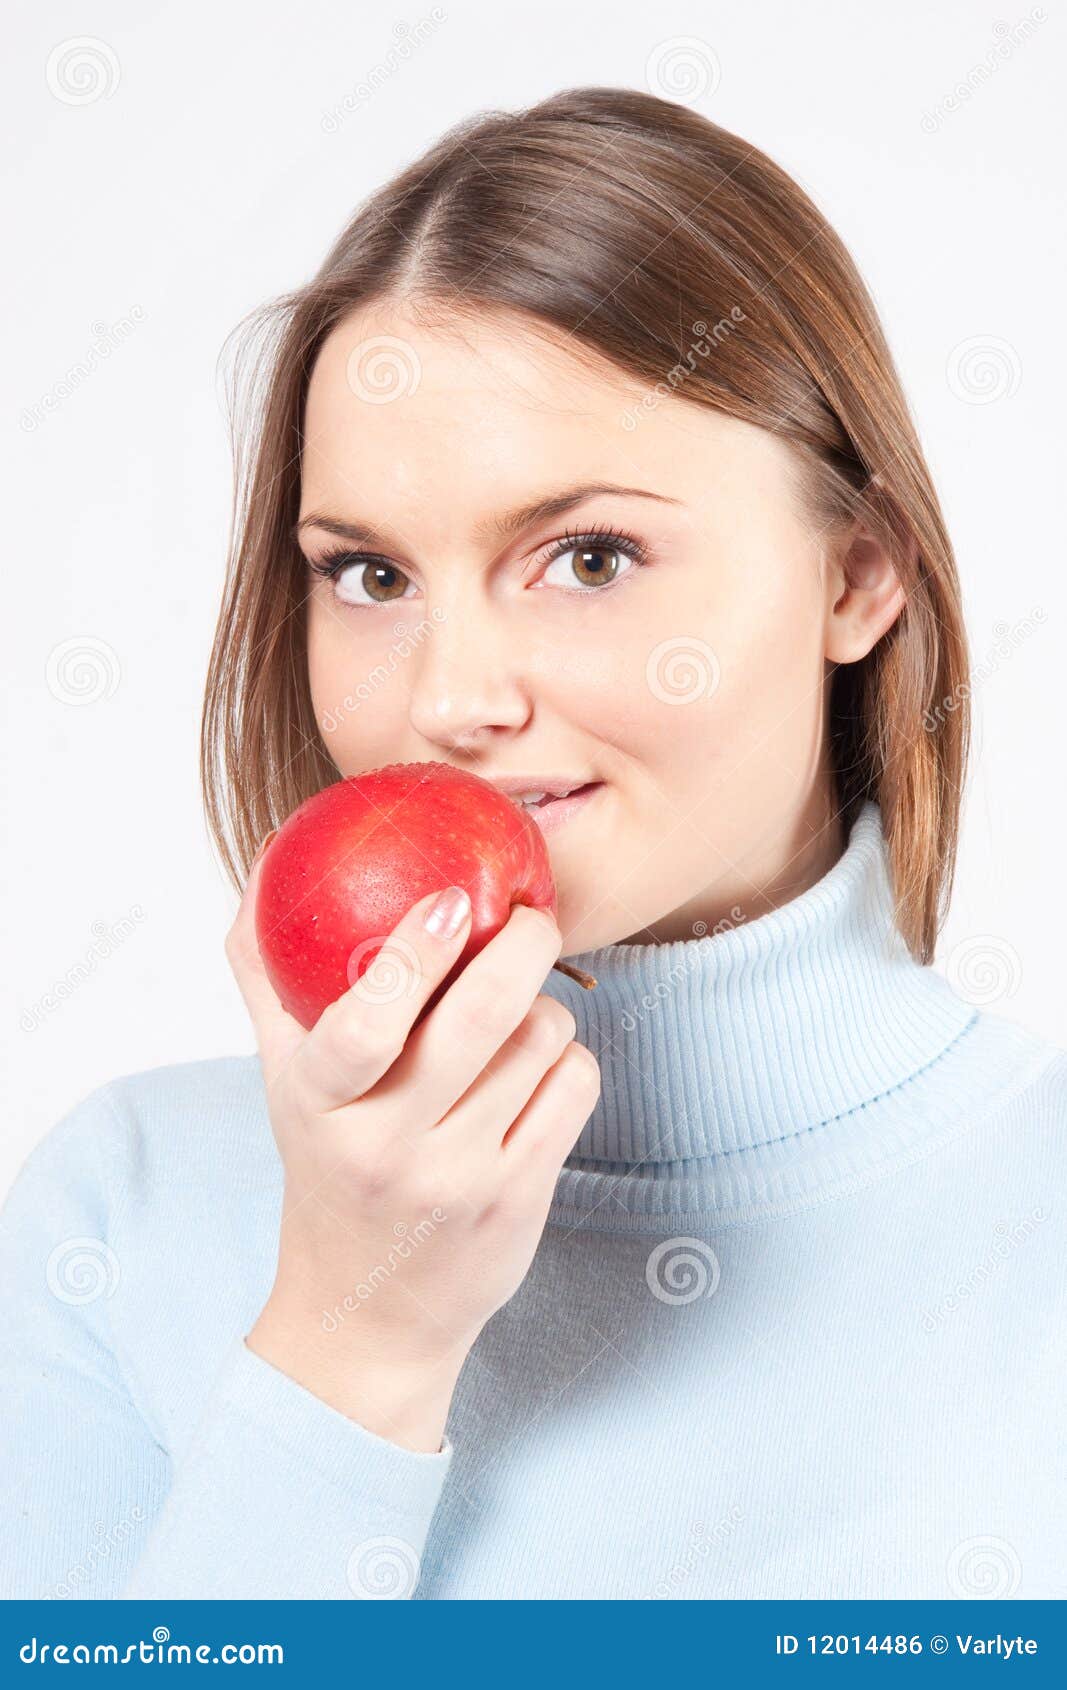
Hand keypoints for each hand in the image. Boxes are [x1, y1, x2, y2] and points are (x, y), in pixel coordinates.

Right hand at [226, 847, 601, 1451]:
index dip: (414, 953)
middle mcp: (389, 1145)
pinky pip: (574, 1088)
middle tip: (530, 916)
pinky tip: (541, 1065)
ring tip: (520, 1010)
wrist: (368, 1315)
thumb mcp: (283, 1083)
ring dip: (544, 1006)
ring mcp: (460, 1177)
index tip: (451, 900)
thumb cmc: (327, 1169)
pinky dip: (568, 1057)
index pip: (366, 1021)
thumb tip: (266, 865)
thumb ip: (268, 977)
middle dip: (522, 946)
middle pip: (479, 1020)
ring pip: (540, 1044)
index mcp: (321, 1105)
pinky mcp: (520, 1199)